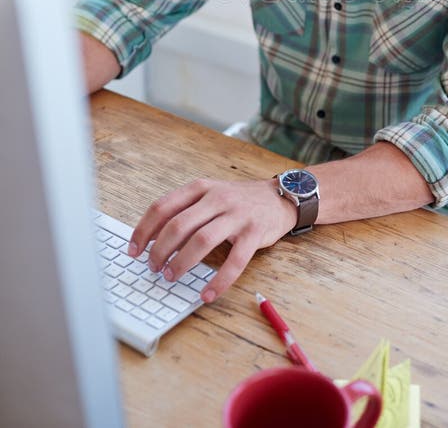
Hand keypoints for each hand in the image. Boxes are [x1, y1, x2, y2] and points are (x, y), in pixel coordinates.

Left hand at [127, 178, 297, 301]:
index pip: (162, 207)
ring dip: (182, 263)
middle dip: (160, 250)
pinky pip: (234, 261)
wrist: (279, 197)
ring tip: (172, 277)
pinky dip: (219, 281)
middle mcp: (217, 198)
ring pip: (202, 240)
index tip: (133, 251)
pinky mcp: (254, 233)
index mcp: (201, 188)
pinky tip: (208, 294)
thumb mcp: (209, 195)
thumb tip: (151, 239)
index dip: (143, 231)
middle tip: (153, 268)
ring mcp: (237, 215)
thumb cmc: (238, 201)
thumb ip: (184, 211)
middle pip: (179, 225)